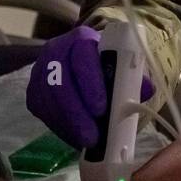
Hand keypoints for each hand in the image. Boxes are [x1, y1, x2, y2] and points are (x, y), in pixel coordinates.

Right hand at [26, 24, 153, 148]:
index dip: (90, 83)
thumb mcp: (122, 64)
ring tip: (87, 141)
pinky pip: (42, 112)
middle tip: (94, 136)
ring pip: (49, 101)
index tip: (102, 109)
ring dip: (69, 125)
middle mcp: (56, 50)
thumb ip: (133, 76)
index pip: (82, 56)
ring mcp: (40, 71)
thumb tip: (148, 89)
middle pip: (60, 82)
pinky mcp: (33, 91)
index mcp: (82, 39)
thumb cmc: (107, 63)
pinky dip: (60, 128)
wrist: (83, 61)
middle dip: (77, 113)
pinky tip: (75, 138)